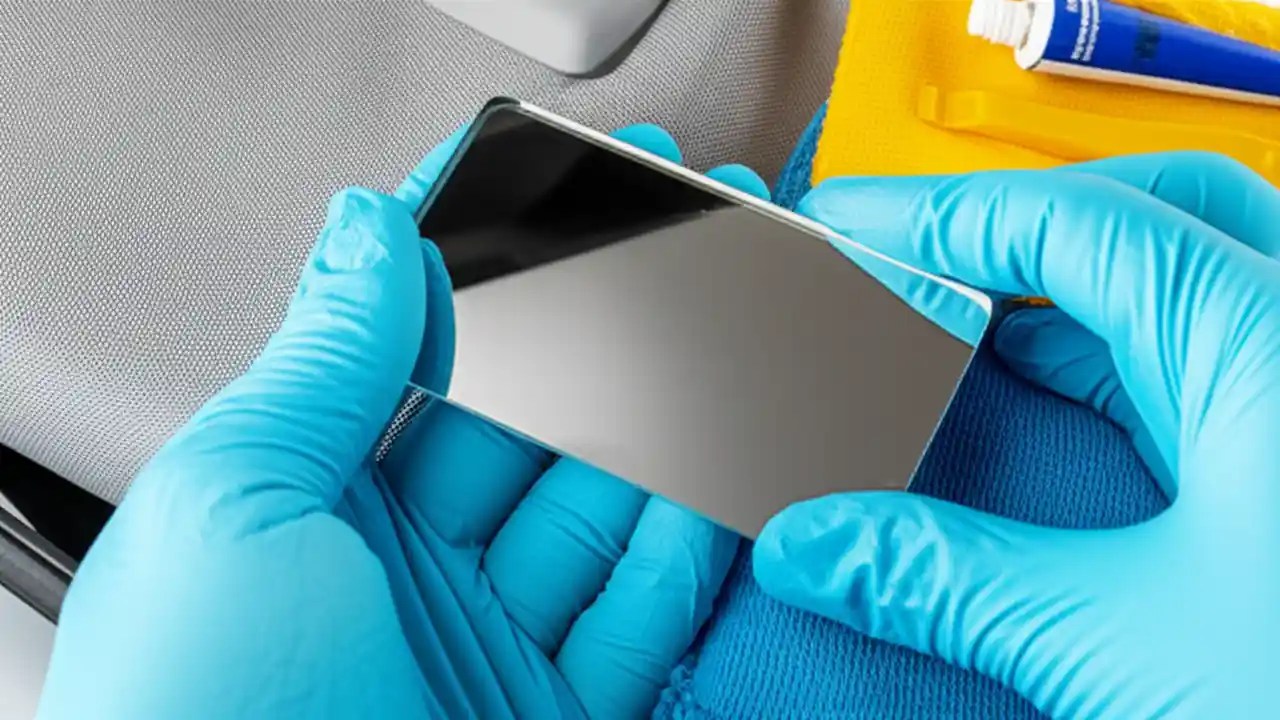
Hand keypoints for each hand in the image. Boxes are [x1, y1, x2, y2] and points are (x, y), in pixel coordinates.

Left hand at [39, 125, 765, 718]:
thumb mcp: (234, 506)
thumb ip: (323, 364)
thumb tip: (370, 231)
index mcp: (309, 496)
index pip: (411, 341)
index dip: (485, 255)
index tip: (554, 183)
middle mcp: (402, 561)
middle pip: (530, 413)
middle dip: (606, 326)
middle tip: (677, 248)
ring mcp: (486, 636)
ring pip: (601, 503)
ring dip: (667, 424)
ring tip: (731, 344)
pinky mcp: (559, 710)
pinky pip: (643, 612)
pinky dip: (689, 545)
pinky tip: (725, 478)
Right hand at [755, 152, 1279, 717]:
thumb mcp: (1127, 646)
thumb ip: (950, 582)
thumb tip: (812, 551)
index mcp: (1270, 345)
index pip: (1077, 220)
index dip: (942, 210)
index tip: (846, 221)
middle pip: (1142, 212)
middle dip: (1008, 223)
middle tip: (902, 257)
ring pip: (1179, 278)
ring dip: (1058, 290)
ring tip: (952, 319)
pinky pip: (1200, 356)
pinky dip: (1110, 356)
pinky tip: (1052, 395)